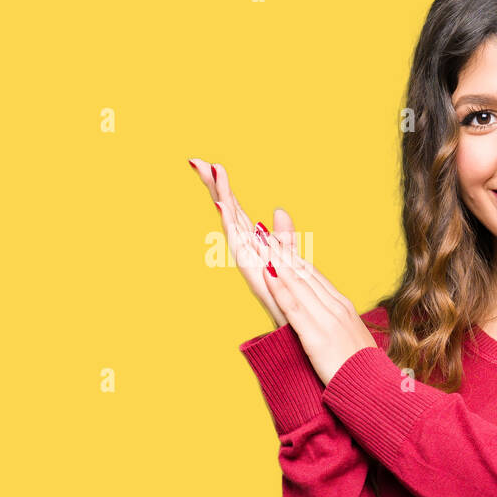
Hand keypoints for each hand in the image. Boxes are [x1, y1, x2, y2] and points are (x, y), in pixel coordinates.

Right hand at [188, 157, 293, 329]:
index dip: (224, 189)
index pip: (238, 213)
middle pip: (229, 215)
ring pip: (232, 226)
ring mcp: (250, 265)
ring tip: (209, 172)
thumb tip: (279, 210)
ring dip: (220, 200)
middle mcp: (249, 255)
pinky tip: (223, 206)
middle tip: (195, 160)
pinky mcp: (256, 277)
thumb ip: (283, 238)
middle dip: (213, 188)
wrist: (301, 336)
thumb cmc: (294, 304)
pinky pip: (242, 247)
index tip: (210, 163)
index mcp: (256, 249)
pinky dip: (232, 226)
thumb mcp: (290, 263)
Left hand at [258, 234, 377, 384]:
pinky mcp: (316, 336)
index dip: (293, 255)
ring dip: (276, 260)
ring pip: (297, 283)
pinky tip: (267, 273)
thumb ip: (338, 323)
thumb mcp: (351, 337)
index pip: (313, 275)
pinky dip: (280, 288)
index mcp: (341, 306)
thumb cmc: (362, 370)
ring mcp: (326, 320)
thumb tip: (329, 319)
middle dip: (281, 250)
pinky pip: (295, 307)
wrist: (374, 389)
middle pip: (303, 272)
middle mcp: (334, 307)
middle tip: (261, 229)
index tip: (275, 240)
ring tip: (258, 241)